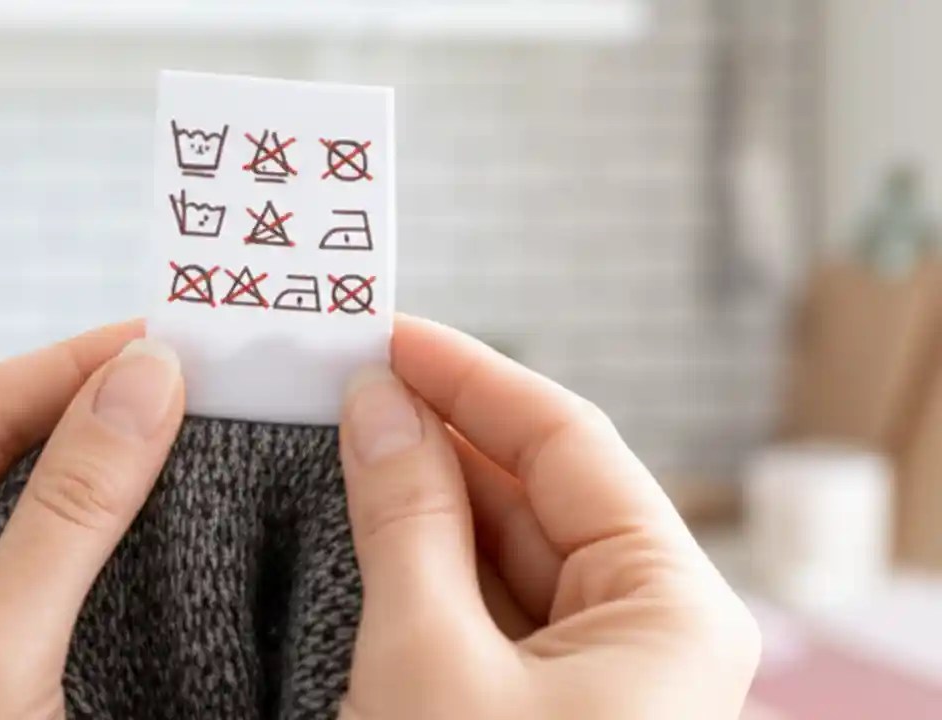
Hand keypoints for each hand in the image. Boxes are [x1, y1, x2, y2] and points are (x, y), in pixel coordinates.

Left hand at [0, 322, 185, 718]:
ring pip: (42, 512)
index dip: (68, 367)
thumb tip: (139, 385)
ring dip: (115, 472)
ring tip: (191, 432)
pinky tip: (167, 518)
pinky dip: (122, 540)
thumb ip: (66, 514)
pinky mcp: (8, 666)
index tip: (160, 342)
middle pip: (6, 453)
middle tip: (191, 379)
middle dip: (96, 409)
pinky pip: (68, 574)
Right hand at [337, 317, 759, 719]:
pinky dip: (431, 571)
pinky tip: (376, 527)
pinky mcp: (549, 710)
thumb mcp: (429, 657)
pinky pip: (492, 613)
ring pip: (510, 556)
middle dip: (443, 438)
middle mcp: (654, 637)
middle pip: (540, 494)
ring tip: (351, 447)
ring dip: (429, 504)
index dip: (473, 378)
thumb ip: (406, 520)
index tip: (394, 338)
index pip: (568, 444)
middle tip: (354, 389)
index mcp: (672, 612)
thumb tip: (379, 407)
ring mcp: (604, 678)